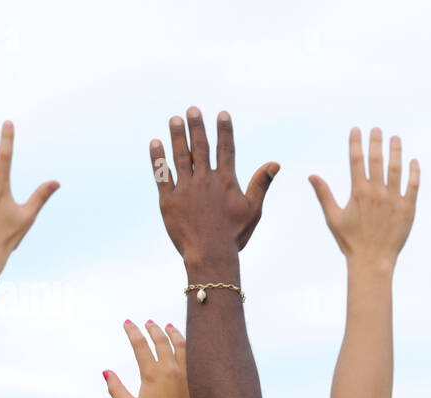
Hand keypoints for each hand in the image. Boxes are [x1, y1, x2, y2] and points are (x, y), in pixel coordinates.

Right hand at [104, 321, 196, 397]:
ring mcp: (185, 373)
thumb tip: (106, 371)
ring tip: (167, 326)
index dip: (132, 331)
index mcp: (152, 374)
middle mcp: (170, 370)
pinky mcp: (196, 379)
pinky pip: (192, 355)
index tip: (127, 323)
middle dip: (152, 328)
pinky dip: (186, 345)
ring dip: (172, 332)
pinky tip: (183, 343)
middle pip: (161, 340)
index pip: (140, 344)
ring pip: (180, 344)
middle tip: (147, 322)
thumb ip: (116, 388)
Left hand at [151, 108, 277, 272]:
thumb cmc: (234, 235)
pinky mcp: (168, 200)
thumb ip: (261, 184)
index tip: (222, 113)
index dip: (224, 130)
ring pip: (180, 156)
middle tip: (192, 109)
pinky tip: (156, 143)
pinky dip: (158, 158)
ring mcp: (185, 189)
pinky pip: (161, 174)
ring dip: (177, 135)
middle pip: (201, 147)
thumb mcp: (253, 210)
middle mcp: (205, 180)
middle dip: (197, 126)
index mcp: (226, 182)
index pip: (226, 149)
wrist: (210, 255)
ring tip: (174, 119)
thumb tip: (275, 164)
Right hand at [310, 128, 418, 268]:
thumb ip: (324, 194)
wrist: (372, 262)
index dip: (356, 143)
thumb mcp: (333, 218)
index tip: (357, 129)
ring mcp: (394, 200)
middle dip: (376, 141)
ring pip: (397, 169)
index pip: (356, 160)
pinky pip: (414, 186)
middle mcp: (377, 193)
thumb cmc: (350, 242)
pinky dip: (414, 172)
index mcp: (358, 193)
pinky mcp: (408, 210)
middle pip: (377, 160)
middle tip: (377, 129)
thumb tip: (311, 175)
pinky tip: (413, 161)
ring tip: (395, 138)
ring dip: (396, 151)